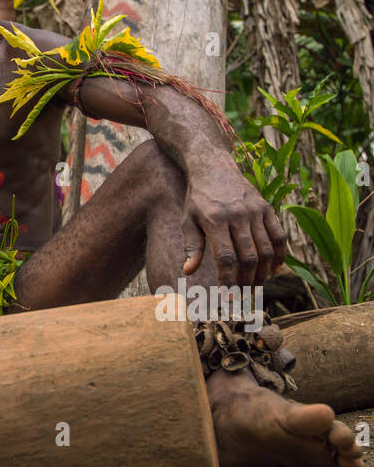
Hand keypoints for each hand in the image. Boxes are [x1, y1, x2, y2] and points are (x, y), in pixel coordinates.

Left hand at [182, 161, 286, 288]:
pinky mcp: (267, 208)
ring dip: (262, 273)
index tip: (228, 299)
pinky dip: (279, 256)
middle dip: (246, 282)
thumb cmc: (198, 199)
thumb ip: (192, 247)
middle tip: (242, 297)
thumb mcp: (188, 220)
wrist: (213, 167)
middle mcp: (238, 215)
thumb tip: (188, 271)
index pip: (226, 258)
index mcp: (215, 220)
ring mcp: (255, 211)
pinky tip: (273, 270)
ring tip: (254, 287)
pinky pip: (279, 236)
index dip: (229, 281)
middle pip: (248, 257)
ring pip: (266, 250)